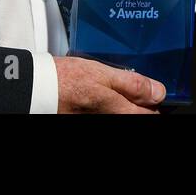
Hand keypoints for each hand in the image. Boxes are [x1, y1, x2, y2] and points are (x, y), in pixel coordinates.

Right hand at [53, 55, 167, 112]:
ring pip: (120, 113)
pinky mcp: (87, 118)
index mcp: (119, 111)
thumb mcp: (103, 73)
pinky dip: (108, 104)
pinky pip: (106, 112)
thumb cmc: (67, 80)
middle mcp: (110, 120)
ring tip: (109, 88)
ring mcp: (98, 121)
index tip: (151, 92)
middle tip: (128, 87)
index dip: (153, 102)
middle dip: (137, 102)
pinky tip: (99, 94)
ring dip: (121, 102)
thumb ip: (132, 84)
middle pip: (134, 114)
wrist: (37, 88)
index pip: (150, 115)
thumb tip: (158, 92)